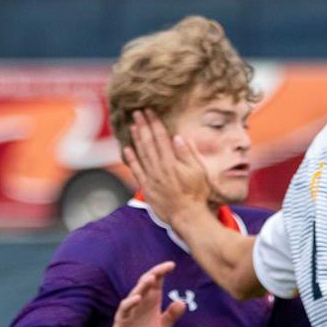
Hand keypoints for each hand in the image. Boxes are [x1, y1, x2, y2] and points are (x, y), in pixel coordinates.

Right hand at [93, 261, 183, 326]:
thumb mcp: (162, 326)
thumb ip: (172, 315)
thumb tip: (182, 303)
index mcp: (150, 300)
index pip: (156, 282)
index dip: (162, 272)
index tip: (172, 264)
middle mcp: (140, 300)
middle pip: (146, 282)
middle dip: (155, 273)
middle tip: (165, 266)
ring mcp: (130, 308)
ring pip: (136, 293)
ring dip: (144, 285)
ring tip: (152, 277)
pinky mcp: (122, 318)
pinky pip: (126, 308)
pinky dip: (131, 302)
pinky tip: (138, 298)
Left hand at [124, 109, 211, 223]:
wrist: (187, 215)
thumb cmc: (197, 194)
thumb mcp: (198, 172)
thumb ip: (188, 154)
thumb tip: (178, 137)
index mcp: (172, 161)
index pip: (160, 137)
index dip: (154, 123)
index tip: (149, 111)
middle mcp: (159, 167)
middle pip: (148, 142)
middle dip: (143, 125)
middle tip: (137, 113)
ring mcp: (151, 177)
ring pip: (141, 153)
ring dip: (136, 138)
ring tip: (132, 126)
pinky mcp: (147, 187)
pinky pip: (136, 170)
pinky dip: (131, 159)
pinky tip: (127, 149)